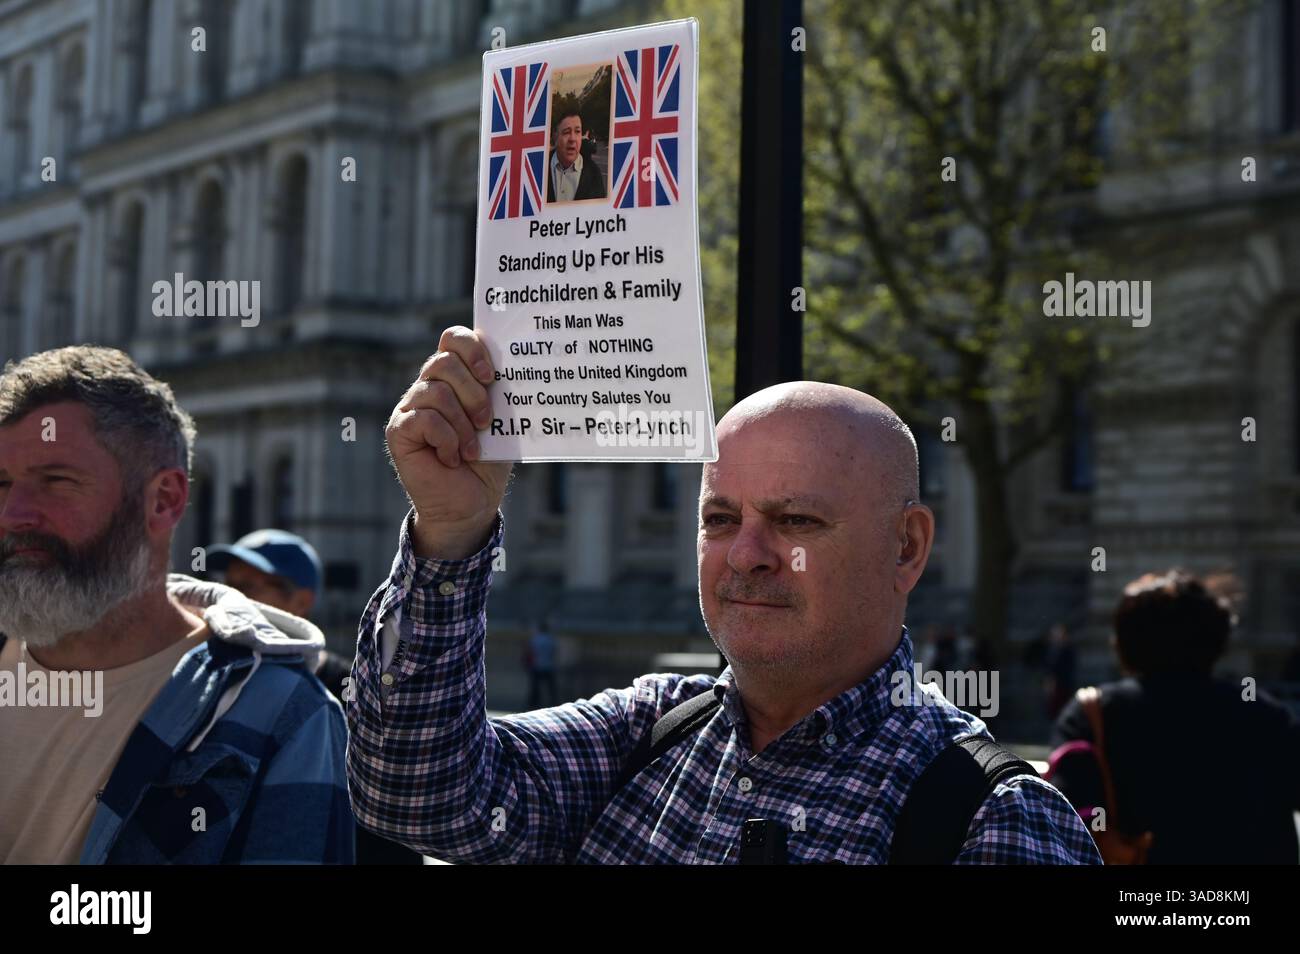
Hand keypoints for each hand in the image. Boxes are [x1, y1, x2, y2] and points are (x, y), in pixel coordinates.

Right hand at [385, 326, 511, 558]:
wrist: (471, 503)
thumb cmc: (487, 460)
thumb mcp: (501, 422)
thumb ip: (500, 393)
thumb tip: (516, 365)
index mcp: (454, 377)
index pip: (453, 339)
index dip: (472, 349)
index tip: (491, 376)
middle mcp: (428, 386)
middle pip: (444, 361)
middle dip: (472, 391)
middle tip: (486, 421)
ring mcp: (410, 407)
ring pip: (436, 392)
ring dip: (461, 423)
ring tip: (471, 448)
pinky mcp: (399, 430)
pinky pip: (423, 419)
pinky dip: (446, 439)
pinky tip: (453, 458)